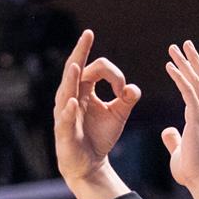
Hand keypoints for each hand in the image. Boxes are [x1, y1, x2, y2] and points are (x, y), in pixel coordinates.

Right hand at [53, 29, 142, 187]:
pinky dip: (69, 110)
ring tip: (76, 64)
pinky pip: (65, 119)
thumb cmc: (99, 136)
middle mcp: (70, 96)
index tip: (124, 92)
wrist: (90, 165)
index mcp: (83, 89)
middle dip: (81, 51)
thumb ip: (127, 100)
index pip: (95, 68)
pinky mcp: (64, 132)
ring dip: (71, 78)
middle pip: (74, 69)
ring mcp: (65, 113)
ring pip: (66, 91)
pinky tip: (72, 102)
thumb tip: (133, 88)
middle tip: (88, 33)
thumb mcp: (118, 116)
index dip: (114, 75)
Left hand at [159, 40, 198, 191]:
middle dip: (192, 60)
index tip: (183, 58)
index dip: (193, 71)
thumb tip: (167, 131)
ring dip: (185, 63)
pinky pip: (189, 92)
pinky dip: (180, 77)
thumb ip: (174, 138)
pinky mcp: (198, 118)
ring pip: (196, 81)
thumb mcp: (180, 149)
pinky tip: (170, 66)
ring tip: (174, 48)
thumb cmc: (192, 170)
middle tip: (183, 44)